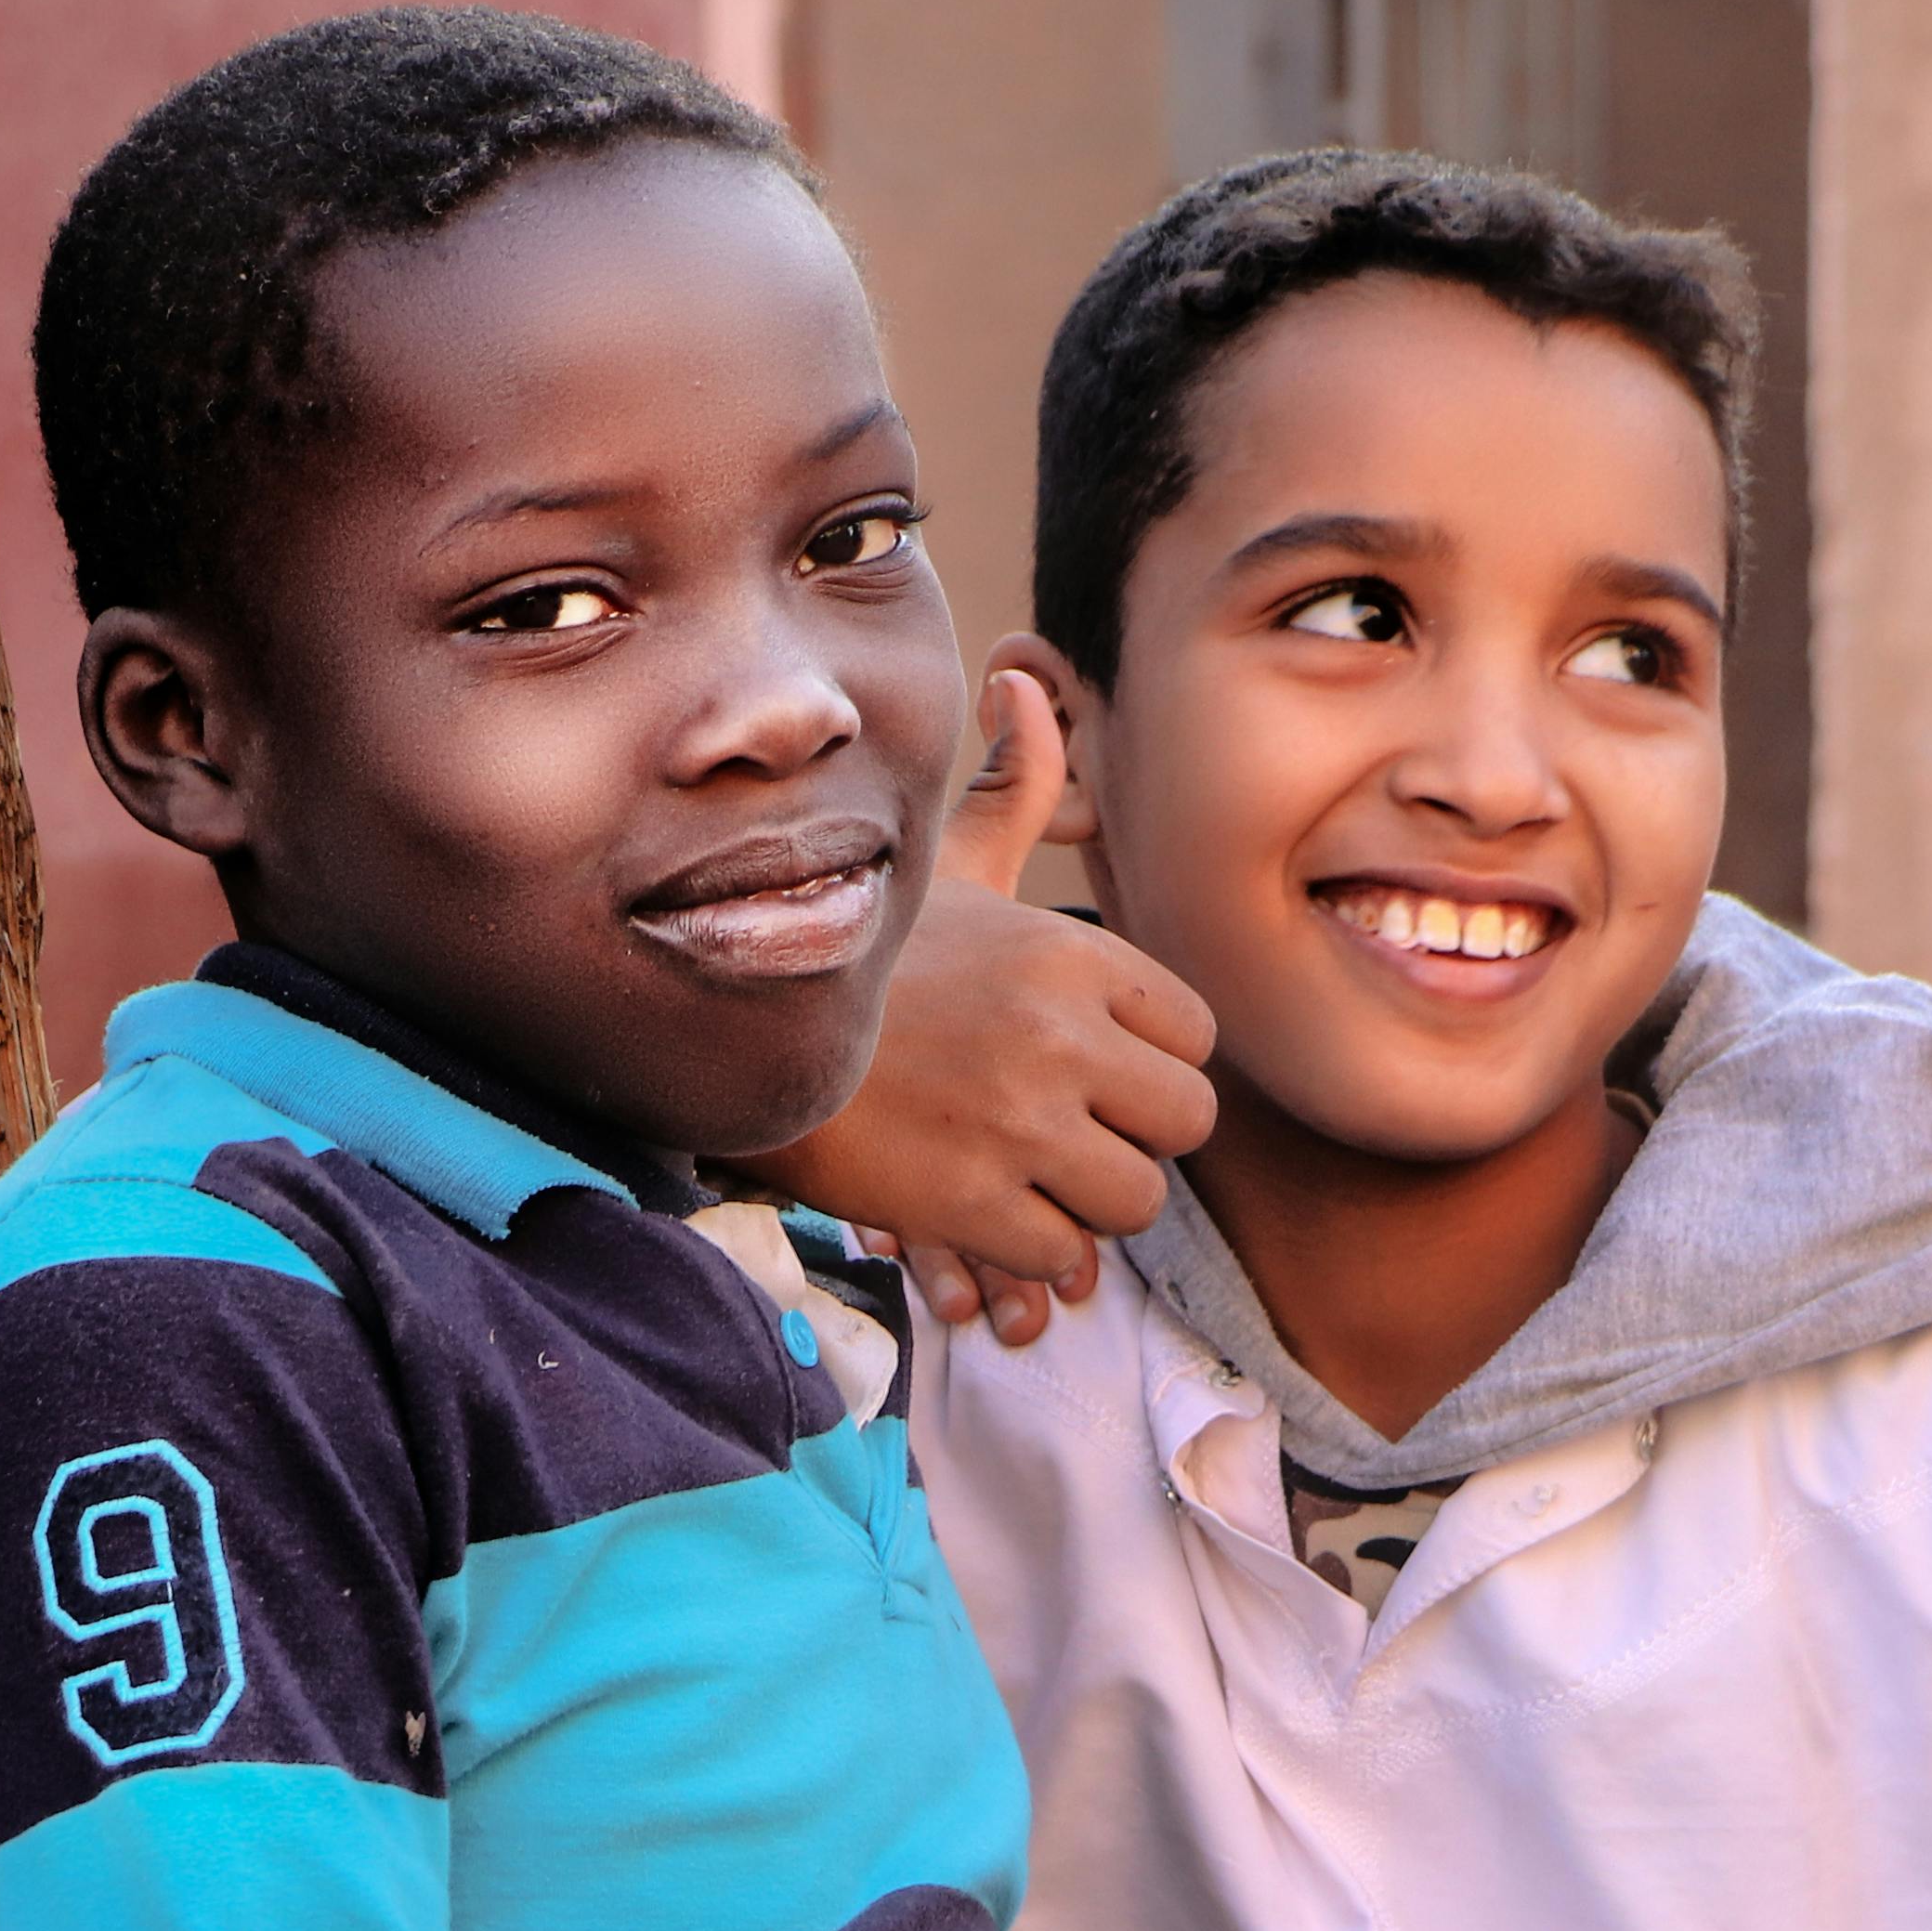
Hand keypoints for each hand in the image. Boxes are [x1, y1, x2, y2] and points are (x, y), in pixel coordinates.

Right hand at [733, 663, 1214, 1346]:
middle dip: (1140, 1136)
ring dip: (1094, 1200)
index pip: (1195, 1035)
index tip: (1103, 1066)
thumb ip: (1014, 787)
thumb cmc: (858, 950)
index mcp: (1069, 955)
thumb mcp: (941, 861)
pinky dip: (1038, 1250)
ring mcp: (1019, 1126)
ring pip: (1136, 1199)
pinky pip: (1064, 1253)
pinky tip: (993, 1215)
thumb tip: (1030, 677)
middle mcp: (1060, 1038)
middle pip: (1186, 1121)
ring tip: (1039, 1176)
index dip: (1156, 1060)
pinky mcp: (971, 1205)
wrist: (736, 1030)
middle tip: (1082, 1132)